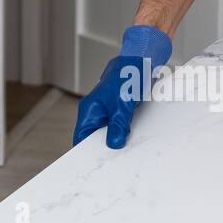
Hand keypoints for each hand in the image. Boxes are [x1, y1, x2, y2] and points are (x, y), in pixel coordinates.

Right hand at [72, 24, 171, 148]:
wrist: (141, 59)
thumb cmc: (128, 75)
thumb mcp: (123, 105)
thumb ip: (118, 126)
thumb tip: (114, 144)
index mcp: (89, 110)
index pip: (81, 138)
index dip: (86, 152)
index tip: (96, 163)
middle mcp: (94, 111)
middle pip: (94, 137)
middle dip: (104, 147)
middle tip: (115, 158)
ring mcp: (105, 111)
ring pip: (107, 132)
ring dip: (116, 138)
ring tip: (124, 146)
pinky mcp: (116, 109)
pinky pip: (116, 125)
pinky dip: (123, 131)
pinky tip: (131, 135)